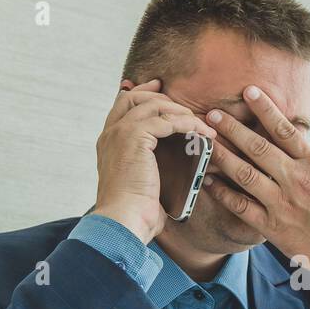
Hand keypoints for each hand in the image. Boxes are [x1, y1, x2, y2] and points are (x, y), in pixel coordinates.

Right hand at [92, 79, 217, 243]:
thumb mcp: (141, 184)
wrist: (123, 220)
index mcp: (108, 142)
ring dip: (181, 113)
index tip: (160, 88)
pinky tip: (200, 133)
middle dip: (162, 96)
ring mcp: (120, 133)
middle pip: (136, 97)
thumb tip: (177, 167)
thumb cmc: (135, 212)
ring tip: (201, 126)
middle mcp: (110, 133)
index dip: (142, 93)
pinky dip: (186, 123)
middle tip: (187, 107)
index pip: (122, 105)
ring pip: (153, 106)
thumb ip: (151, 168)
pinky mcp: (134, 137)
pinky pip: (165, 120)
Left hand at [202, 86, 309, 282]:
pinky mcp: (273, 227)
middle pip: (259, 148)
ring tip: (204, 141)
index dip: (266, 109)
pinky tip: (208, 181)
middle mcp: (296, 180)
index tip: (249, 91)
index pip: (286, 130)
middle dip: (233, 128)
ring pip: (245, 174)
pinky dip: (222, 193)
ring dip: (222, 155)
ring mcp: (283, 203)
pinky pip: (241, 207)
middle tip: (212, 114)